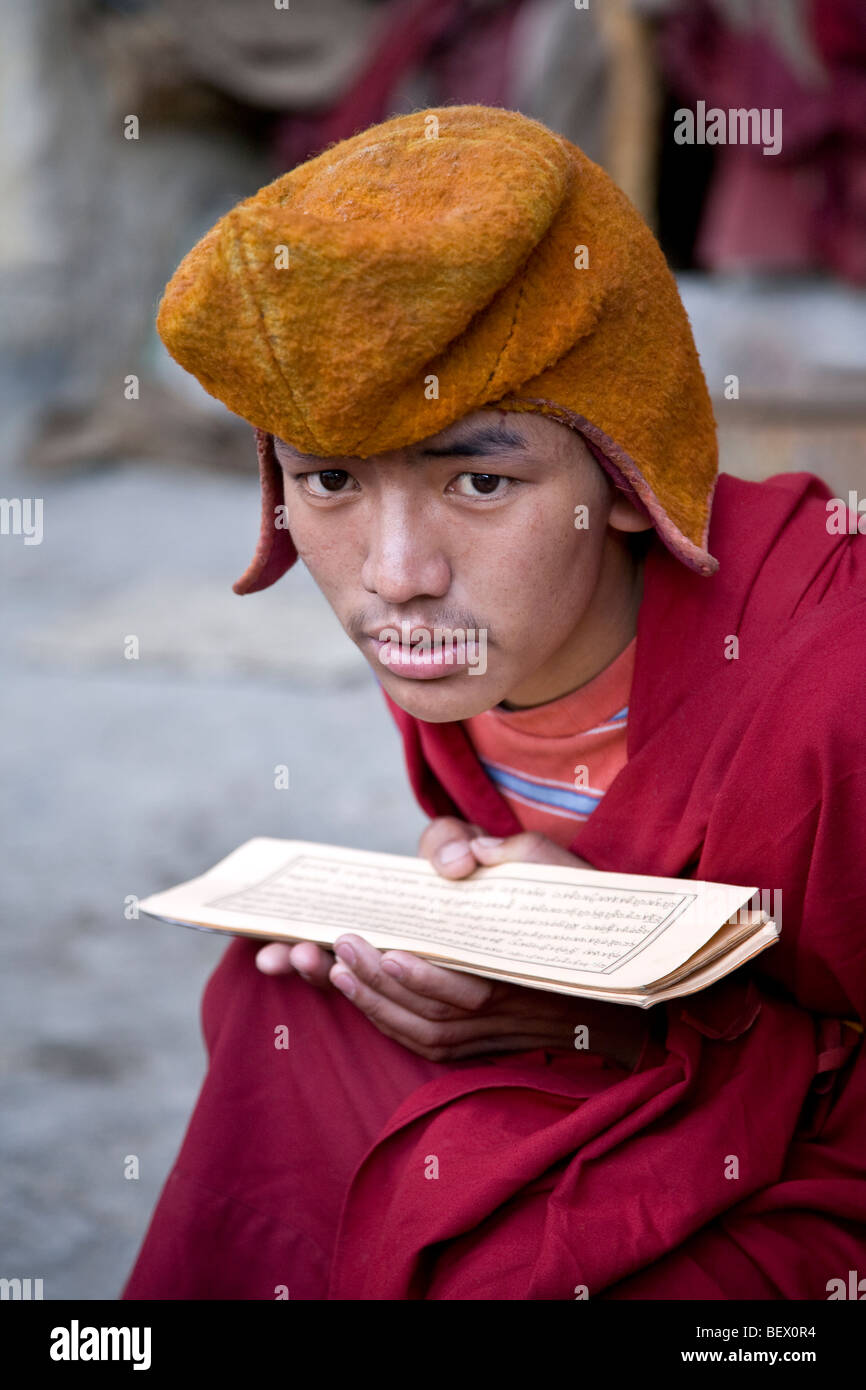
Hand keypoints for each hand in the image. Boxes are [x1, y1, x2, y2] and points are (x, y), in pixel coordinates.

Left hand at [257, 818, 647, 1066]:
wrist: (626, 967)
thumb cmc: (583, 905)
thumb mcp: (555, 865)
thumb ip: (513, 853)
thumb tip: (464, 857)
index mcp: (532, 970)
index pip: (472, 988)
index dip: (424, 977)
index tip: (385, 949)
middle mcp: (516, 1012)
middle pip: (437, 1015)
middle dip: (381, 982)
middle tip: (341, 943)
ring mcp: (504, 1034)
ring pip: (431, 1036)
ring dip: (378, 1007)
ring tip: (335, 971)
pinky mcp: (494, 1042)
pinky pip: (437, 1046)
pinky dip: (395, 1027)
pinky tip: (364, 999)